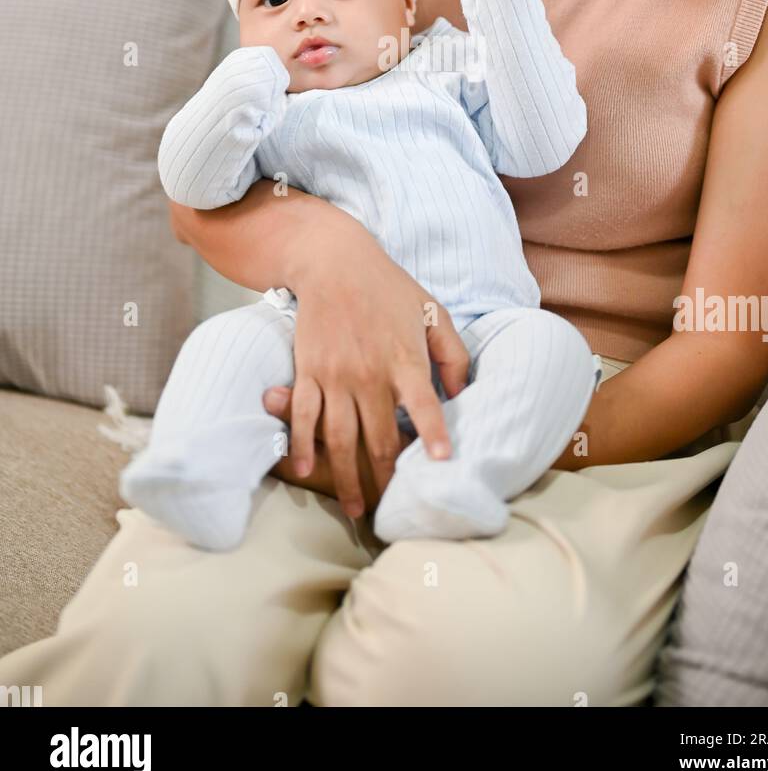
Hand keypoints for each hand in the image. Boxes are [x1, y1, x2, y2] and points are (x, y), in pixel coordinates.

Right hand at [263, 214, 469, 520]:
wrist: (335, 262)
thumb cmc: (390, 288)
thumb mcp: (433, 312)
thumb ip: (452, 354)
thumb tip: (462, 393)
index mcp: (405, 359)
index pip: (423, 404)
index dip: (433, 435)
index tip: (442, 464)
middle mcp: (370, 373)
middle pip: (379, 437)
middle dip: (387, 478)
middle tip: (395, 508)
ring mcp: (335, 375)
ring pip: (340, 438)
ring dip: (347, 476)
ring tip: (355, 507)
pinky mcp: (309, 371)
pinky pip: (303, 416)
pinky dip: (302, 445)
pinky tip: (305, 471)